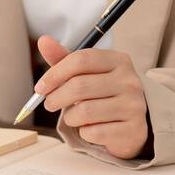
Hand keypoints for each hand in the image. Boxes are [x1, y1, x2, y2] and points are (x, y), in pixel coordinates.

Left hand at [34, 35, 150, 159]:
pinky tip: (90, 129)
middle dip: (56, 98)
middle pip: (79, 86)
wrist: (134, 123)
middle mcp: (129, 81)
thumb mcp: (87, 74)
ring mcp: (134, 105)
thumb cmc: (103, 95)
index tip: (40, 88)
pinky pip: (93, 132)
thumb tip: (43, 40)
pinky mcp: (132, 129)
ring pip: (84, 111)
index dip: (54, 74)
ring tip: (73, 117)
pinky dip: (84, 133)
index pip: (80, 60)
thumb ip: (65, 60)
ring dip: (70, 117)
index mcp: (119, 61)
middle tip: (50, 104)